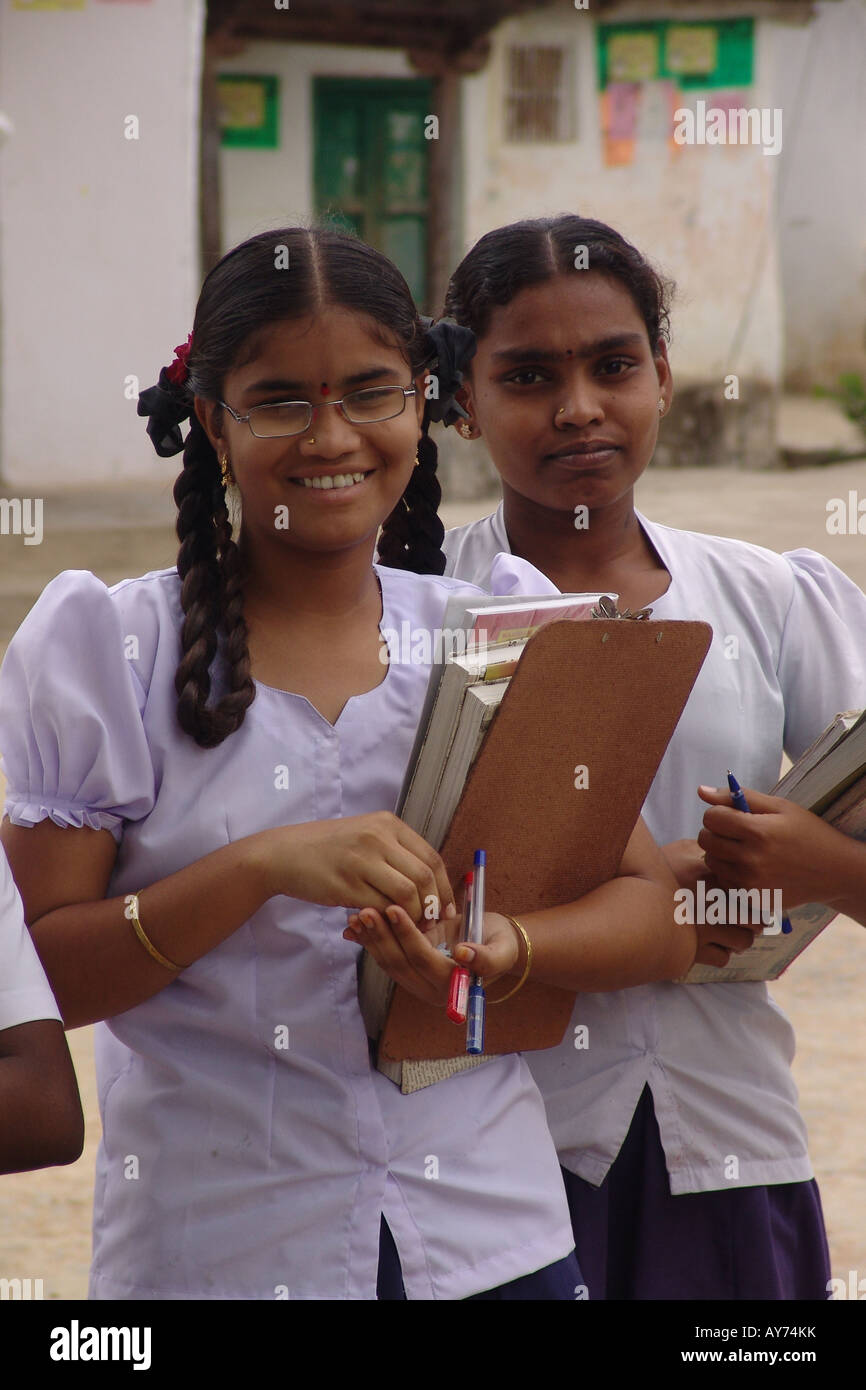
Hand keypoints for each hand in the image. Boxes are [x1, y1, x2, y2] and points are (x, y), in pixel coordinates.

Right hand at [259, 813, 455, 923]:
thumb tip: (430, 884)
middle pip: (424, 877)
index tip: (446, 910)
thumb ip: (396, 852)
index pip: (432, 858)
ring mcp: (362, 860)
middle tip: (431, 924)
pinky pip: (381, 907)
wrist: (284, 853)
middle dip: (433, 907)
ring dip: (413, 917)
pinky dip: (388, 920)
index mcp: (388, 824)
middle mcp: (378, 837)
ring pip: (407, 894)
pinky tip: (384, 925)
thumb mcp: (366, 835)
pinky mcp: (347, 884)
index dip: (444, 888)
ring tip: (408, 926)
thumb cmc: (328, 848)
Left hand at [343, 907, 520, 1005]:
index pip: (424, 959)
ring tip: (357, 914)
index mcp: (453, 984)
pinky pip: (385, 957)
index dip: (408, 935)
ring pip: (388, 961)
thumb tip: (463, 955)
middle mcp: (430, 987)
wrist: (492, 942)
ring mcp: (416, 979)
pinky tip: (354, 925)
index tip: (395, 908)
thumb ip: (487, 958)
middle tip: (366, 910)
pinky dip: (369, 941)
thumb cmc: (499, 942)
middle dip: (382, 936)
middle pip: (400, 963)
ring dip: (371, 938)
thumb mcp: (502, 949)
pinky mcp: (408, 968)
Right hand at [662, 838, 761, 967]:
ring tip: (732, 934)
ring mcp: (705, 930)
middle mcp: (716, 906)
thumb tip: (725, 850)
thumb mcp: (680, 850)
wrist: (630, 899)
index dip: (757, 897)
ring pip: (743, 942)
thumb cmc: (656, 872)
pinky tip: (712, 944)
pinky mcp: (694, 950)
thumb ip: (706, 851)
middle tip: (751, 920)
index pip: (754, 893)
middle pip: (755, 921)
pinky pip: (722, 958)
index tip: (754, 899)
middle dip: (755, 921)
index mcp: (716, 880)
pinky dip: (721, 953)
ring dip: (740, 939)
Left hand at [697, 784, 841, 909]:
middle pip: (705, 840)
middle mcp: (750, 860)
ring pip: (710, 861)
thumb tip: (701, 791)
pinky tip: (748, 867)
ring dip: (719, 853)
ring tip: (742, 850)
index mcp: (758, 832)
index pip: (711, 818)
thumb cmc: (807, 833)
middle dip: (715, 832)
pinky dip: (728, 873)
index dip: (717, 813)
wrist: (834, 871)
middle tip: (734, 832)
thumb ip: (738, 797)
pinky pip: (722, 882)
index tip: (731, 815)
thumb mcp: (780, 807)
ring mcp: (750, 883)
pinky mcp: (752, 899)